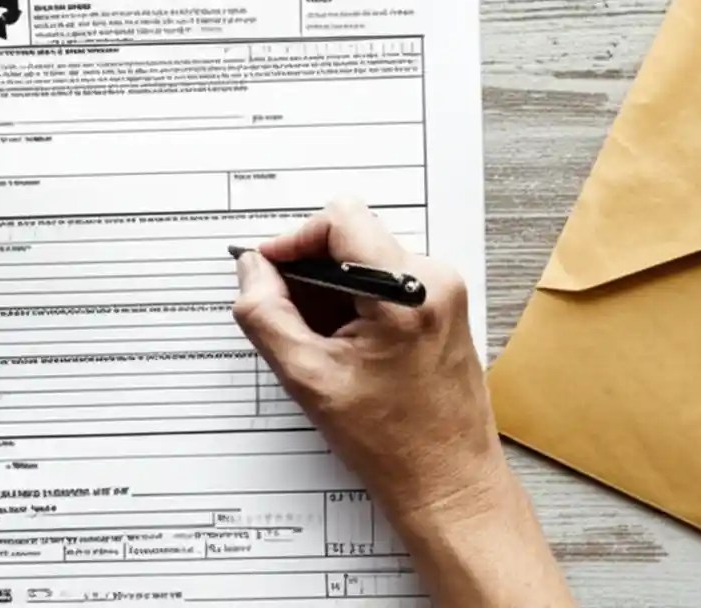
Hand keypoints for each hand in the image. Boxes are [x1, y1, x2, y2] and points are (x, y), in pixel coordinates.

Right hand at [232, 199, 574, 606]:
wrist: (447, 482)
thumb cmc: (395, 445)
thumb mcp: (308, 379)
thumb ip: (266, 315)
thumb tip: (252, 272)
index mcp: (406, 291)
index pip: (340, 219)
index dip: (293, 240)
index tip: (268, 269)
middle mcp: (434, 282)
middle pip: (352, 237)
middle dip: (309, 272)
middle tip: (289, 317)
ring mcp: (443, 294)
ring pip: (365, 260)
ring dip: (330, 291)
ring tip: (322, 344)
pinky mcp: (442, 309)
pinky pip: (385, 281)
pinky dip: (353, 304)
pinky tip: (345, 349)